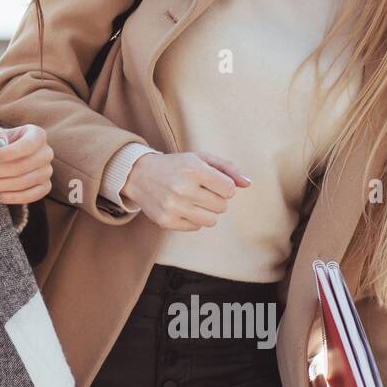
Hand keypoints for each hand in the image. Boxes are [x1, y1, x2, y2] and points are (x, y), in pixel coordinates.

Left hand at [0, 124, 53, 204]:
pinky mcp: (44, 188)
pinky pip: (29, 196)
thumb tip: (0, 143)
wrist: (7, 156)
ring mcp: (47, 172)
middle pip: (22, 167)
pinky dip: (10, 198)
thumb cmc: (1, 143)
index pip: (27, 146)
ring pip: (23, 183)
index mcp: (37, 135)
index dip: (8, 154)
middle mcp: (46, 153)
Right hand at [122, 150, 250, 230]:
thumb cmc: (175, 165)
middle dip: (216, 199)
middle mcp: (182, 188)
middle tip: (200, 191)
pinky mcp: (166, 221)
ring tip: (194, 201)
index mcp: (193, 169)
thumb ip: (227, 168)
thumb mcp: (200, 158)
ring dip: (207, 212)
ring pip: (211, 220)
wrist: (138, 175)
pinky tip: (181, 207)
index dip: (224, 187)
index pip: (229, 189)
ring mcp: (173, 206)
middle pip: (222, 206)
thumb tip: (249, 184)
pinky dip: (192, 219)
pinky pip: (195, 227)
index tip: (212, 182)